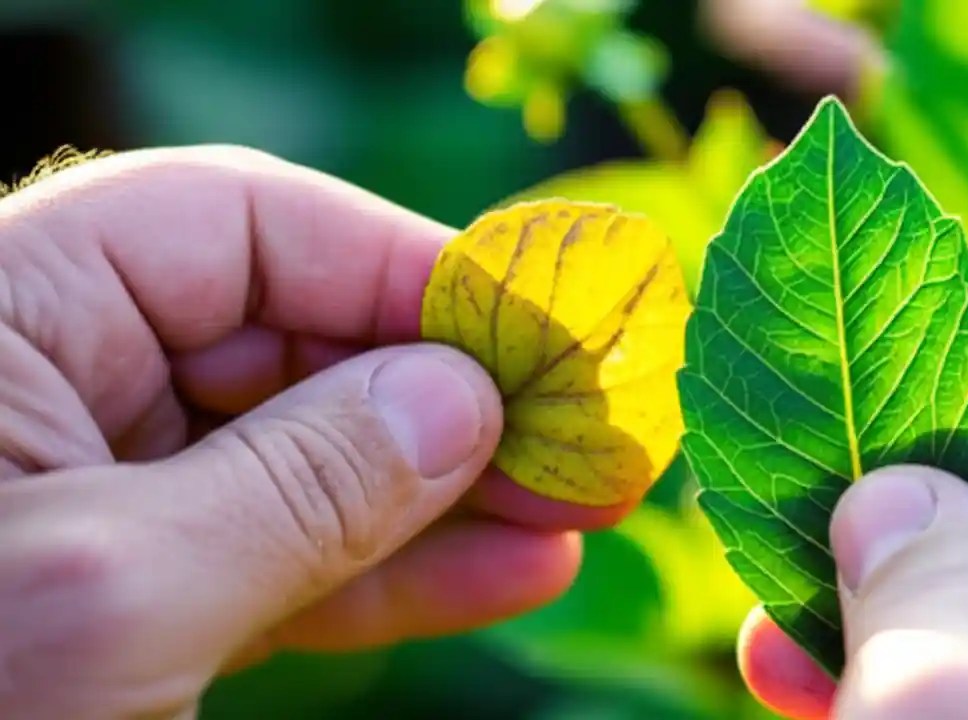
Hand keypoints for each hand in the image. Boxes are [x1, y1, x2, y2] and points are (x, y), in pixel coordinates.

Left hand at [0, 147, 623, 718]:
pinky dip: (401, 568)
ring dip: (452, 490)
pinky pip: (292, 553)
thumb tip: (463, 400)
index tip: (534, 332)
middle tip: (588, 439)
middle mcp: (54, 376)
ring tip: (578, 514)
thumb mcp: (112, 597)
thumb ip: (300, 484)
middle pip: (297, 341)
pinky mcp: (142, 587)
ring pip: (311, 456)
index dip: (401, 266)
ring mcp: (104, 489)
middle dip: (450, 398)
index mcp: (4, 307)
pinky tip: (510, 569)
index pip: (239, 225)